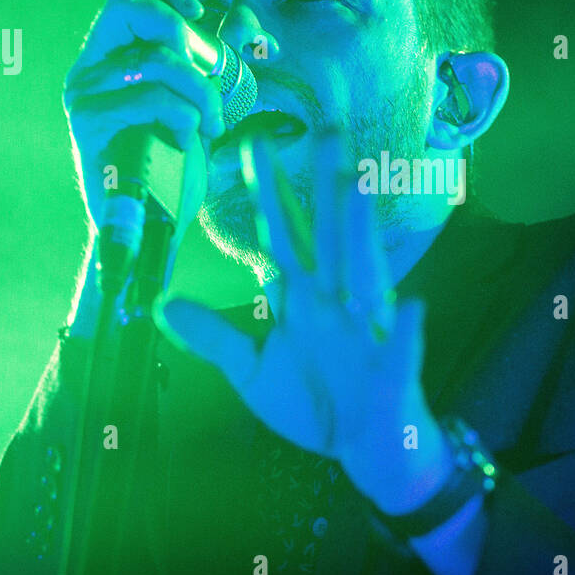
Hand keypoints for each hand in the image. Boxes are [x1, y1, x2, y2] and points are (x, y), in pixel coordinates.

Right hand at [62, 0, 225, 235]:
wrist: (152, 227)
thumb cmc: (172, 166)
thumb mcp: (200, 106)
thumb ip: (217, 61)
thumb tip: (247, 17)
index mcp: (108, 59)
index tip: (201, 14)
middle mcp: (88, 71)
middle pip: (131, 9)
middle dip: (185, 37)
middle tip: (210, 80)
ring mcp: (84, 97)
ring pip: (157, 61)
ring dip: (201, 93)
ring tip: (208, 126)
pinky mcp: (89, 125)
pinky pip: (152, 98)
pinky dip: (185, 115)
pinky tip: (186, 141)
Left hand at [155, 131, 452, 514]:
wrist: (365, 449)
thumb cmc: (316, 401)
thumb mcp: (252, 371)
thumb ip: (214, 336)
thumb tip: (162, 302)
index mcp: (302, 299)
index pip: (282, 235)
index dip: (268, 191)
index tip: (254, 141)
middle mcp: (336, 302)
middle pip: (329, 233)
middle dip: (326, 181)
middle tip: (327, 124)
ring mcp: (367, 332)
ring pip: (365, 272)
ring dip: (360, 230)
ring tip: (358, 185)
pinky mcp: (392, 370)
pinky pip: (402, 347)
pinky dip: (407, 329)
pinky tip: (411, 306)